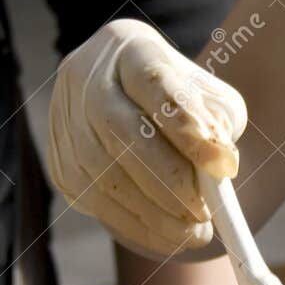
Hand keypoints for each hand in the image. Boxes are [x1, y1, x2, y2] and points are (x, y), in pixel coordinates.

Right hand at [47, 19, 246, 257]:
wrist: (135, 103)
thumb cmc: (184, 101)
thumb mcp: (211, 99)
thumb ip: (218, 124)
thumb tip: (219, 163)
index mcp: (130, 48)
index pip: (155, 83)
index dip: (187, 126)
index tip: (225, 166)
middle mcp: (86, 77)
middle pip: (120, 132)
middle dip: (168, 181)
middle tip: (205, 214)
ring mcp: (65, 120)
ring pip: (102, 172)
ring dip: (153, 212)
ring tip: (194, 234)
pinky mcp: (59, 162)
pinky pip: (92, 199)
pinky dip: (134, 224)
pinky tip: (166, 236)